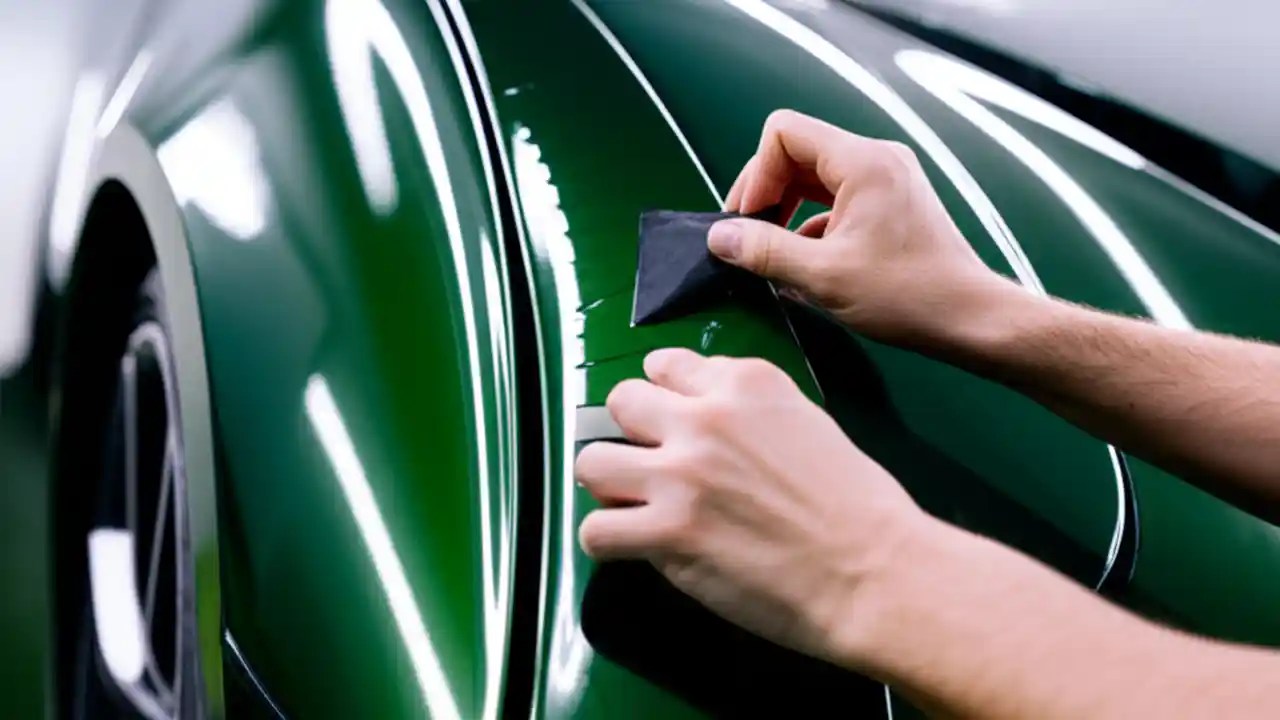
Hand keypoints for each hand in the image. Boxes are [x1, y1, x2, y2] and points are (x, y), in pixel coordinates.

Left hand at [575, 347, 926, 662]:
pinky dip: (607, 543)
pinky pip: (595, 530)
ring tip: (631, 507)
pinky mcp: (668, 532)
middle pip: (621, 402)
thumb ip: (749, 409)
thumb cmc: (856, 506)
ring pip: (591, 461)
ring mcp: (682, 474)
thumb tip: (704, 412)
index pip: (667, 365)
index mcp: (746, 383)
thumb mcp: (806, 422)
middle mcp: (707, 417)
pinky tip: (632, 549)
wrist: (873, 572)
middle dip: (630, 434)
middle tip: (650, 467)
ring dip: (608, 486)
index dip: (664, 398)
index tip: (671, 425)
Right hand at [712, 109, 1010, 348]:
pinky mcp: (892, 203)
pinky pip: (836, 198)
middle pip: (796, 152)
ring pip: (814, 178)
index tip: (749, 221)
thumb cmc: (908, 296)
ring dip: (786, 212)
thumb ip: (764, 251)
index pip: (784, 133)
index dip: (756, 174)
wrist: (971, 319)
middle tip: (750, 239)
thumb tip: (720, 237)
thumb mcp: (822, 277)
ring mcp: (888, 179)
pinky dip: (812, 224)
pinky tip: (806, 265)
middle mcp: (877, 158)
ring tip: (775, 255)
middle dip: (766, 193)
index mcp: (862, 162)